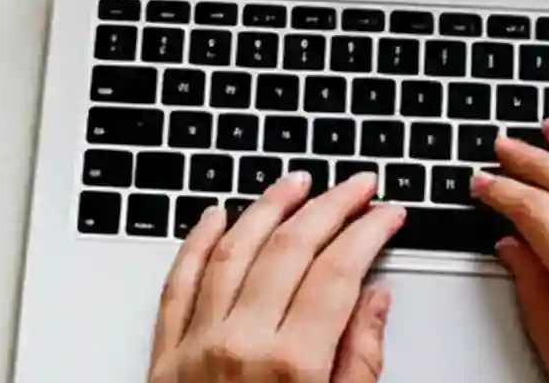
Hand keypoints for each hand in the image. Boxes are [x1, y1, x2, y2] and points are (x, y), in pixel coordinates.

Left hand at [149, 171, 405, 382]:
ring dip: (266, 207)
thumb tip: (373, 301)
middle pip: (290, 246)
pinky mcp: (162, 357)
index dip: (368, 231)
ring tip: (294, 183)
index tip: (387, 213)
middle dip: (330, 205)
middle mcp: (240, 345)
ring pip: (232, 248)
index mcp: (291, 365)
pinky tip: (215, 216)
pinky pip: (177, 281)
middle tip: (356, 186)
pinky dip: (196, 241)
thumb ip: (358, 361)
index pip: (339, 269)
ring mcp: (195, 346)